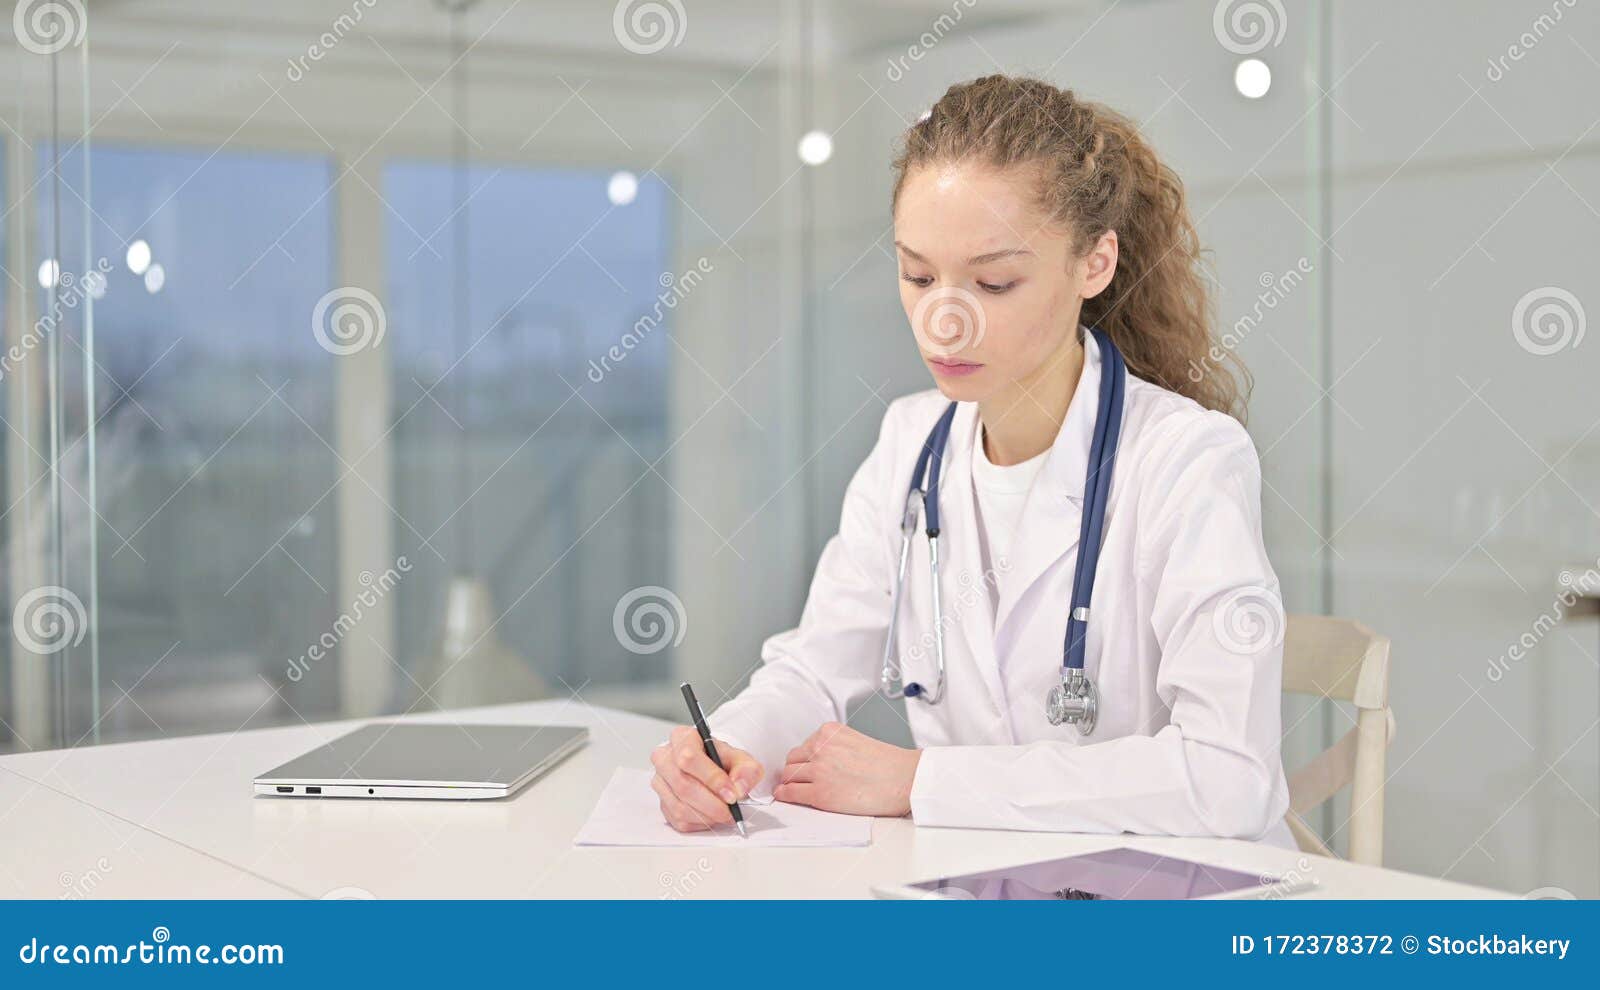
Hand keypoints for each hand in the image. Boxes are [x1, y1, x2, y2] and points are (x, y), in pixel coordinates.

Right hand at [650, 725, 763, 832]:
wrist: (716, 769)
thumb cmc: (724, 761)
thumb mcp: (742, 759)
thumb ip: (746, 771)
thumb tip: (738, 788)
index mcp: (682, 738)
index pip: (689, 757)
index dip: (712, 778)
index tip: (731, 794)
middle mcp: (665, 758)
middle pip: (682, 784)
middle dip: (711, 803)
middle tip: (730, 810)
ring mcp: (660, 781)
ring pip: (679, 806)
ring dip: (707, 816)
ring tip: (724, 814)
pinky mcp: (662, 802)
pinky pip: (678, 819)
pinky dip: (699, 823)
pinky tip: (712, 816)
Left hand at [774, 722, 921, 816]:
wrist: (903, 780)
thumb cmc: (888, 764)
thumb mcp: (856, 741)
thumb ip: (834, 746)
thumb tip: (818, 760)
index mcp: (829, 732)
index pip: (804, 745)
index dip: (804, 759)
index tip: (805, 766)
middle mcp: (820, 748)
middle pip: (793, 759)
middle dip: (796, 769)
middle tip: (799, 778)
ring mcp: (818, 771)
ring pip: (789, 775)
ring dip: (790, 782)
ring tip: (793, 788)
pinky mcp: (820, 794)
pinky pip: (791, 793)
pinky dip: (784, 795)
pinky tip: (784, 796)